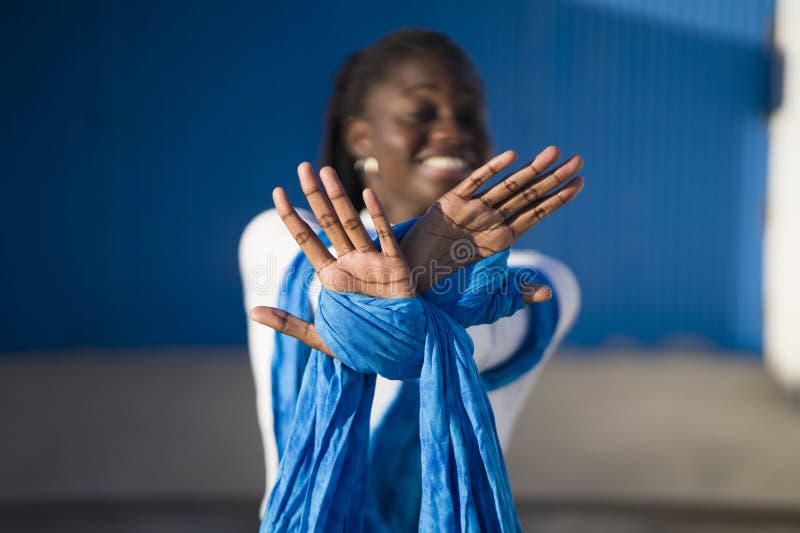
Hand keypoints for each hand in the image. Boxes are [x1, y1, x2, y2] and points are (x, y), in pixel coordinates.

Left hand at [250, 163, 413, 356]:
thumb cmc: (363, 344)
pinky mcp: (396, 267)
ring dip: (339, 198)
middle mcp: (351, 264)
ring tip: (325, 171)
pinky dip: (378, 215)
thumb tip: (252, 311)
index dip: (292, 217)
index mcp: (332, 277)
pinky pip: (385, 237)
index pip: (306, 240)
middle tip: (302, 167)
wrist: (400, 353)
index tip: (277, 193)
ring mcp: (373, 263)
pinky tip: (367, 193)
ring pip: (352, 224)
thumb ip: (288, 323)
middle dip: (314, 195)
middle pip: (328, 223)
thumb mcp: (321, 337)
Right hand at [401, 146, 583, 291]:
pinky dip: (491, 171)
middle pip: (528, 195)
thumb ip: (517, 293)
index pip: (536, 214)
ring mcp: (471, 212)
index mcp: (502, 239)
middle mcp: (490, 221)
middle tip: (578, 160)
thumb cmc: (447, 294)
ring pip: (507, 186)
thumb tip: (548, 293)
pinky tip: (512, 157)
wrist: (414, 286)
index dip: (558, 199)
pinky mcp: (449, 205)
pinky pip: (474, 184)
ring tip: (554, 153)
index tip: (580, 183)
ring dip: (531, 170)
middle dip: (553, 178)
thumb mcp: (489, 299)